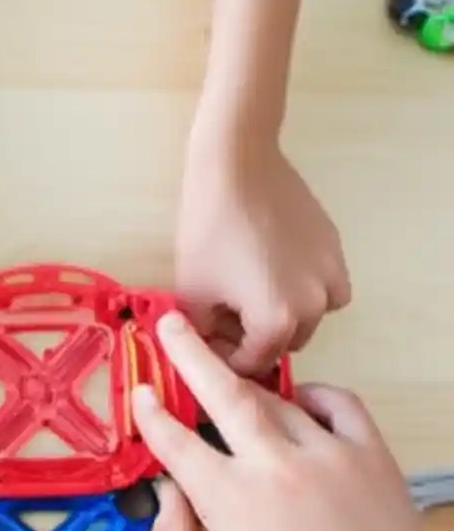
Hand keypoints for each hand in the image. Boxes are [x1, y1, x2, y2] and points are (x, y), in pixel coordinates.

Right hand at [133, 312, 453, 530]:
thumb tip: (167, 498)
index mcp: (233, 504)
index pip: (178, 444)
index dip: (151, 415)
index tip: (139, 394)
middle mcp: (278, 467)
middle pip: (224, 394)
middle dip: (190, 354)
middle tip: (169, 322)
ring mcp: (330, 455)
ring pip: (275, 401)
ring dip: (245, 388)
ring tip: (227, 377)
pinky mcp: (371, 456)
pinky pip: (337, 403)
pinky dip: (311, 394)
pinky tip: (296, 404)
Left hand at [176, 132, 349, 374]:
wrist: (237, 168)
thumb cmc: (207, 230)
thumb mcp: (192, 291)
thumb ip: (205, 331)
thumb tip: (213, 345)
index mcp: (279, 322)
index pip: (253, 362)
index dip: (226, 358)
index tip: (209, 343)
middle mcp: (315, 306)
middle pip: (285, 343)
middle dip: (254, 339)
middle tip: (223, 318)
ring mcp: (332, 275)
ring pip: (310, 318)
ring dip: (283, 317)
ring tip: (249, 294)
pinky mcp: (336, 249)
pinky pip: (326, 287)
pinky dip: (304, 291)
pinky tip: (274, 269)